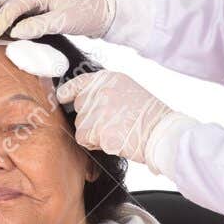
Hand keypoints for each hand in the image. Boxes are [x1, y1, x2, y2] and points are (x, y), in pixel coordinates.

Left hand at [56, 68, 192, 170]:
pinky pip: (84, 139)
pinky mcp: (96, 129)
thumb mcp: (128, 92)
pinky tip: (113, 140)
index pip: (78, 83)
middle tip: (114, 124)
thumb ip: (106, 94)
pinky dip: (95, 144)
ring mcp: (96, 110)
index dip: (68, 92)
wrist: (161, 132)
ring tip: (117, 132)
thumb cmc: (150, 117)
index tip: (62, 98)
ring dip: (94, 133)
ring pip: (81, 126)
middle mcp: (99, 91)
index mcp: (108, 79)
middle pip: (79, 108)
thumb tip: (86, 103)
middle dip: (91, 120)